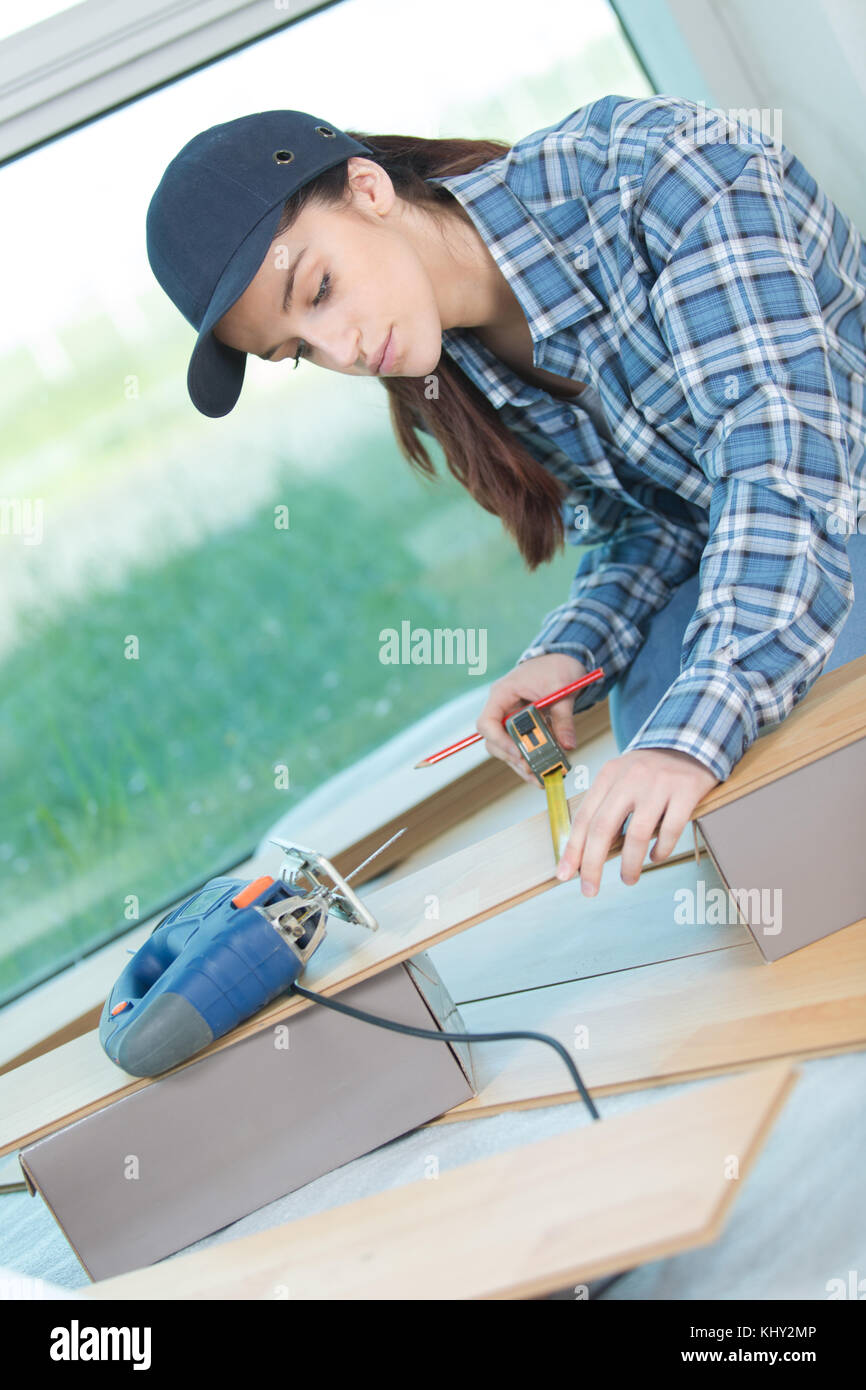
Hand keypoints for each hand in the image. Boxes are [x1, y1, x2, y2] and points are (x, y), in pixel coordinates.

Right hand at [476, 653, 587, 784]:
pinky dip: (534, 760)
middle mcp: (503, 709)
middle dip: (513, 759)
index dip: (499, 741)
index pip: (487, 722)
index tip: (519, 753)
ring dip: (523, 766)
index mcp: (503, 694)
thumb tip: (567, 745)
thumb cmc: (557, 667)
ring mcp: (512, 720)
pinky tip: (547, 772)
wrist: (563, 658)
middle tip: (533, 771)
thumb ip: (563, 718)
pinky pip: (523, 748)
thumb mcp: (562, 690)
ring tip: (542, 779)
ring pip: (508, 750)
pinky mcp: (524, 728)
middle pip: (495, 742)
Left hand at [556, 748, 719, 893]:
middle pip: (603, 828)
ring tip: (628, 879)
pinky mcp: (686, 790)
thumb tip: (587, 850)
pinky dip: (661, 850)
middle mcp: (630, 778)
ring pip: (638, 834)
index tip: (565, 874)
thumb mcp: (622, 777)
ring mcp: (659, 784)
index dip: (573, 849)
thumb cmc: (650, 769)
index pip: (584, 817)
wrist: (691, 740)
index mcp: (609, 775)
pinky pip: (671, 829)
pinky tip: (655, 858)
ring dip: (630, 864)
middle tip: (589, 890)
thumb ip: (606, 806)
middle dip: (592, 864)